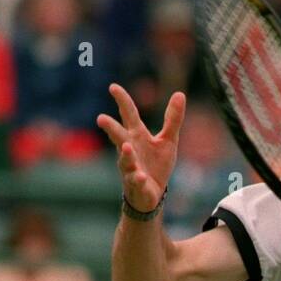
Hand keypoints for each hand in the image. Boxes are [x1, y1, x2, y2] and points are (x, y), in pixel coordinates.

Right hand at [97, 83, 185, 213]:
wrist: (152, 194)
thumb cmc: (156, 164)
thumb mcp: (168, 140)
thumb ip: (172, 119)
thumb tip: (180, 93)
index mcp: (137, 136)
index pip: (128, 115)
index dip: (122, 101)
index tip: (113, 87)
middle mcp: (130, 149)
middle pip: (119, 136)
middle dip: (111, 128)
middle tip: (100, 118)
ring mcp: (131, 167)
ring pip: (125, 159)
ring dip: (126, 154)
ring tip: (126, 147)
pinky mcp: (137, 184)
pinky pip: (136, 180)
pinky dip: (138, 178)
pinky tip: (141, 176)